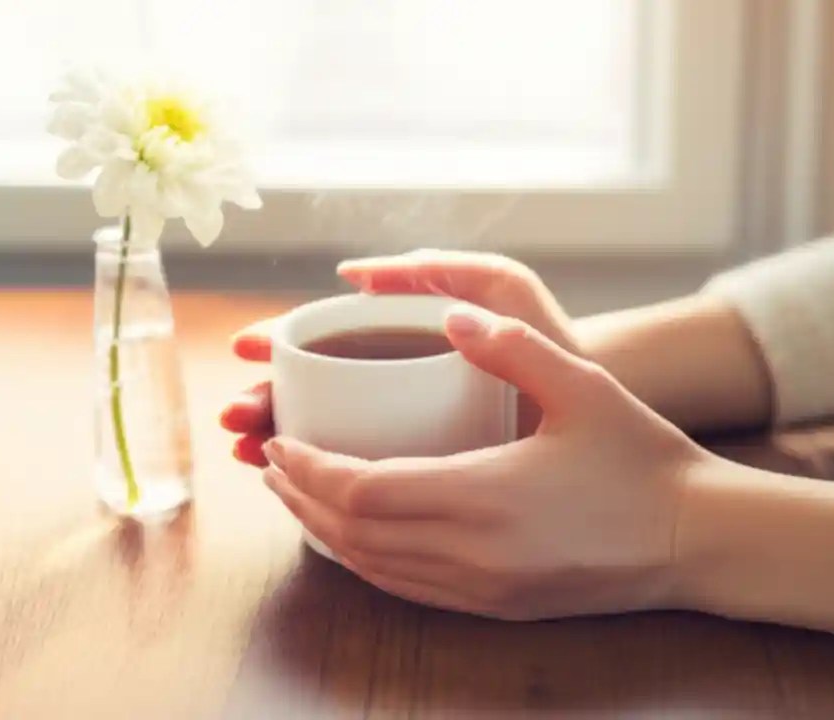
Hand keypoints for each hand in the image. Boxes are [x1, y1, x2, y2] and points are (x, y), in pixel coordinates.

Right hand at [222, 250, 580, 464]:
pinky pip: (357, 469)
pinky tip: (294, 493)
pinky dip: (322, 476)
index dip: (282, 343)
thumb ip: (442, 268)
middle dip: (267, 400)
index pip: (326, 339)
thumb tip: (351, 274)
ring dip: (281, 440)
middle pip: (313, 388)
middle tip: (235, 420)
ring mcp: (404, 425)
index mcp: (403, 337)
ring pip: (324, 431)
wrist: (598, 407)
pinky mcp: (420, 466)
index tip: (247, 350)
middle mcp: (395, 380)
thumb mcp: (499, 287)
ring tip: (246, 455)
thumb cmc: (550, 338)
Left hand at [258, 307, 710, 619]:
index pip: (364, 492)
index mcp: (485, 498)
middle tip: (273, 462)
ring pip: (375, 569)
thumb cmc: (642, 457)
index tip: (280, 443)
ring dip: (325, 533)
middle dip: (301, 500)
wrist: (696, 539)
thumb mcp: (583, 385)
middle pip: (354, 536)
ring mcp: (484, 589)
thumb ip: (512, 345)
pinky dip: (366, 561)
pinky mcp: (497, 606)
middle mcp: (474, 554)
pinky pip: (407, 590)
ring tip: (299, 495)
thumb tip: (451, 314)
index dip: (309, 471)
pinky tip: (357, 535)